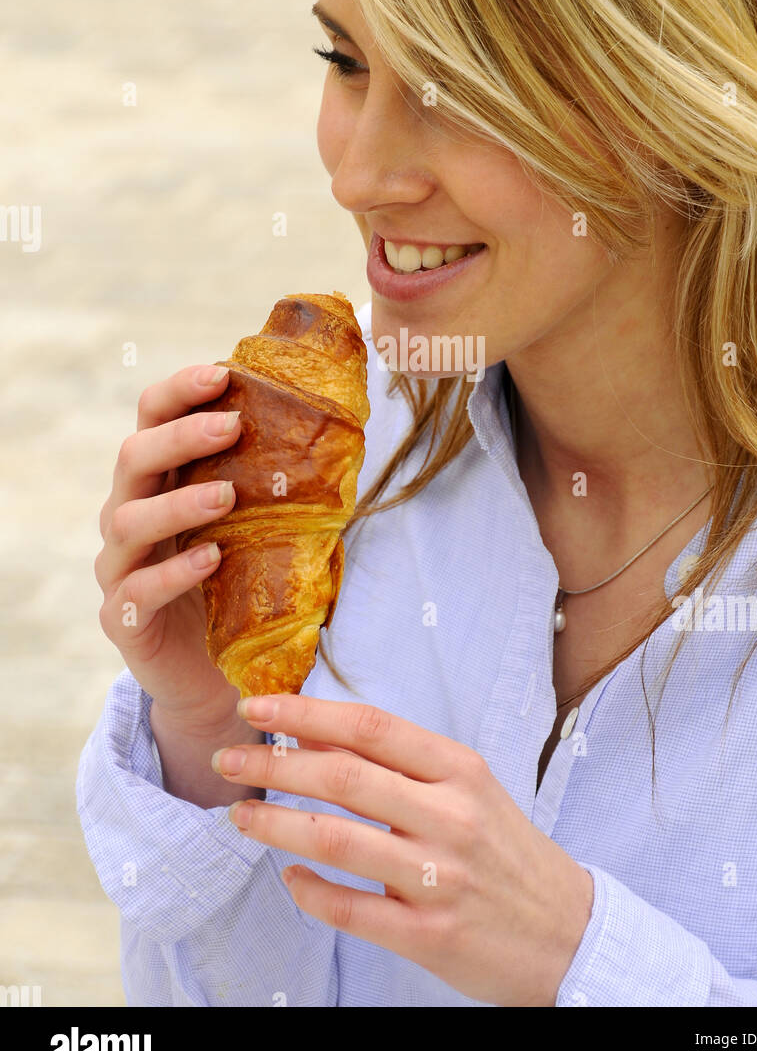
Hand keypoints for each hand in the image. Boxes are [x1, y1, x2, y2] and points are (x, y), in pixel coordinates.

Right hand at [94, 363, 244, 733]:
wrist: (216, 677)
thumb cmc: (240, 588)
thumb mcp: (259, 529)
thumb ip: (275, 485)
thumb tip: (343, 432)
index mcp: (160, 481)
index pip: (152, 419)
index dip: (178, 392)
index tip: (219, 374)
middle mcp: (128, 515)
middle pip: (133, 458)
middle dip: (181, 436)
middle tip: (232, 426)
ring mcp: (119, 567)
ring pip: (129, 520)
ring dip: (179, 501)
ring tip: (226, 496)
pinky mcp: (123, 619)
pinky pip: (136, 590)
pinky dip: (173, 572)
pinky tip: (210, 560)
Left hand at [212, 694, 594, 1005]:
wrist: (569, 931)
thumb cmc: (507, 853)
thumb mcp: (468, 790)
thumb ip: (400, 764)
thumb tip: (318, 734)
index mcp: (460, 771)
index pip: (371, 727)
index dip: (306, 712)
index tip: (256, 706)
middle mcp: (451, 816)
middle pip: (344, 777)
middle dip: (274, 764)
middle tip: (227, 761)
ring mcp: (440, 877)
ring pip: (336, 841)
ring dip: (276, 825)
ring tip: (241, 817)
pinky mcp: (431, 935)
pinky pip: (351, 910)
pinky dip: (310, 891)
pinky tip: (290, 878)